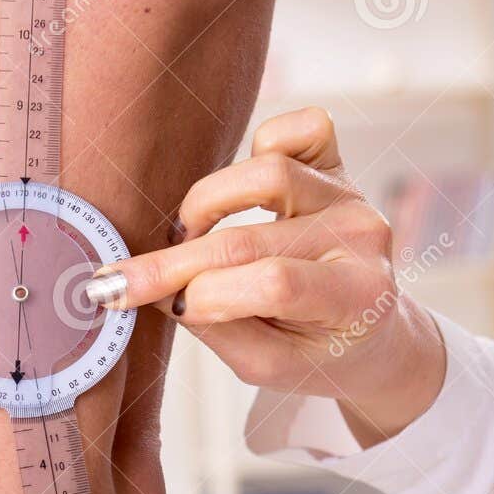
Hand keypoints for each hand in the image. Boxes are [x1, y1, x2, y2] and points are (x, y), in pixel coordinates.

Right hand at [82, 107, 446, 446]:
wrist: (367, 331)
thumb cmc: (314, 352)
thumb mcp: (267, 365)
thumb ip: (213, 327)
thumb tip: (151, 287)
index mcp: (356, 297)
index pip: (273, 284)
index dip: (206, 295)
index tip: (161, 305)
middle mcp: (361, 237)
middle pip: (252, 236)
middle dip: (176, 261)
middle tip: (126, 280)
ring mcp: (351, 194)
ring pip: (267, 171)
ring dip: (205, 204)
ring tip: (185, 237)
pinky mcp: (337, 165)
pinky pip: (300, 129)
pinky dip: (262, 144)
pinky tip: (236, 191)